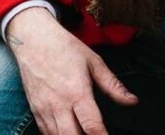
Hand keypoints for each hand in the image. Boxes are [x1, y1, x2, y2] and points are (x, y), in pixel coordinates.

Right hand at [6, 7, 137, 134]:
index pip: (92, 126)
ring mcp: (44, 108)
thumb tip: (132, 101)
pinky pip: (45, 132)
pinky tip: (66, 133)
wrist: (32, 38)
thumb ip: (113, 85)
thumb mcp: (93, 62)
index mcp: (77, 92)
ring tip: (82, 134)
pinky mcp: (34, 109)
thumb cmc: (63, 47)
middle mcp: (59, 104)